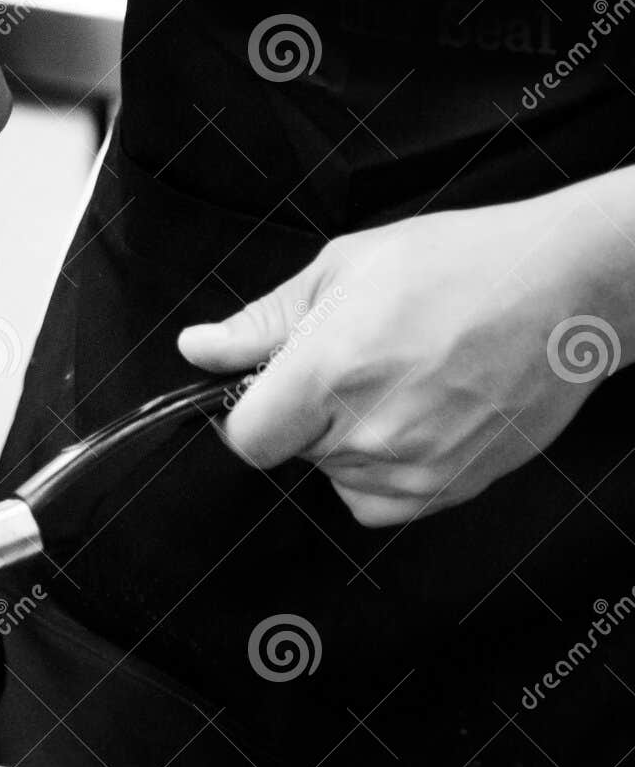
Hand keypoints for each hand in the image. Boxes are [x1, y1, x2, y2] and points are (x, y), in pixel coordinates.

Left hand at [177, 192, 628, 526]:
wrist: (568, 287)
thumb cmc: (462, 264)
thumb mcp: (345, 268)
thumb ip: (262, 323)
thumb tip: (198, 349)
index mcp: (329, 372)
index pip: (245, 439)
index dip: (245, 414)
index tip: (263, 390)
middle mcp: (368, 431)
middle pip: (292, 453)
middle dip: (304, 415)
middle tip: (354, 362)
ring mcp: (413, 467)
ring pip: (335, 476)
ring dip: (346, 440)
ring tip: (398, 379)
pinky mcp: (450, 488)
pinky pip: (376, 502)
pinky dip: (378, 473)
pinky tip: (410, 419)